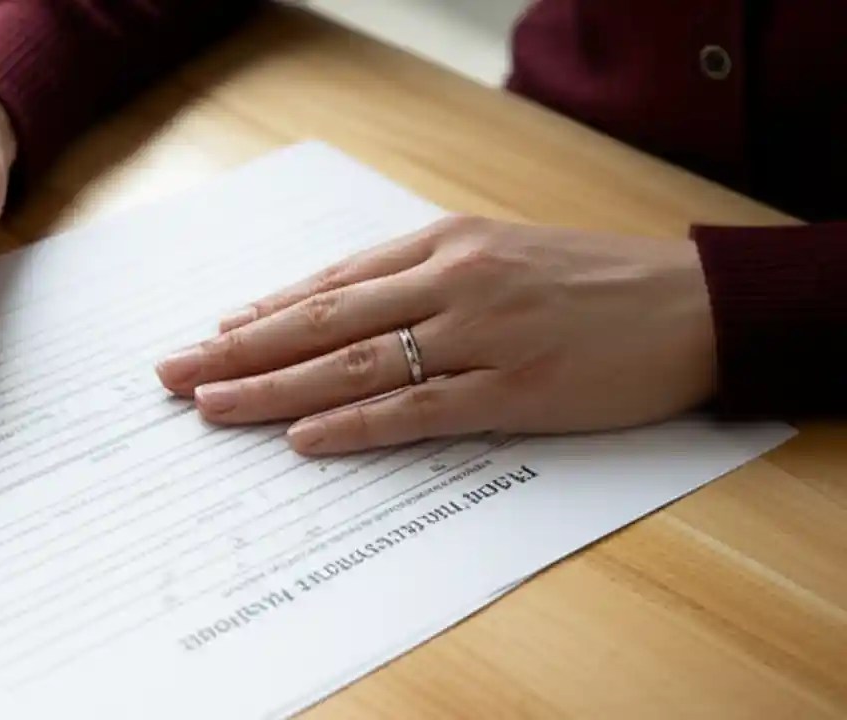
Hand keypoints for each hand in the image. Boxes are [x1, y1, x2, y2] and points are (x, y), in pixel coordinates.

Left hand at [155, 216, 716, 454]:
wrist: (690, 303)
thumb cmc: (589, 279)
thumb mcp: (498, 252)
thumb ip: (419, 275)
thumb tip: (336, 306)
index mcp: (444, 244)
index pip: (331, 284)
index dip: (264, 312)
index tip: (210, 333)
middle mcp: (450, 281)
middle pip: (321, 321)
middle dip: (238, 350)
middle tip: (174, 373)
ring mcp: (480, 335)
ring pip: (354, 364)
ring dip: (274, 387)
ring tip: (212, 405)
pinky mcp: (513, 388)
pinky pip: (417, 408)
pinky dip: (355, 423)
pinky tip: (303, 436)